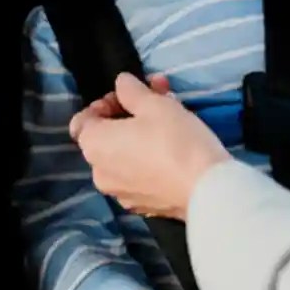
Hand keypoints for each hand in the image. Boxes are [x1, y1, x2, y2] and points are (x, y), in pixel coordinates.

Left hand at [70, 73, 229, 220]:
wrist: (206, 190)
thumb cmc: (176, 140)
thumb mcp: (155, 104)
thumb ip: (131, 90)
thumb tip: (121, 84)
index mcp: (94, 145)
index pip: (84, 119)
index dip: (106, 103)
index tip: (132, 97)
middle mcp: (99, 173)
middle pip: (106, 138)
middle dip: (129, 116)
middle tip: (158, 101)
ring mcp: (120, 193)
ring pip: (124, 157)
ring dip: (139, 137)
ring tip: (171, 122)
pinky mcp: (142, 206)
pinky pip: (138, 176)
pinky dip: (148, 162)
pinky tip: (173, 152)